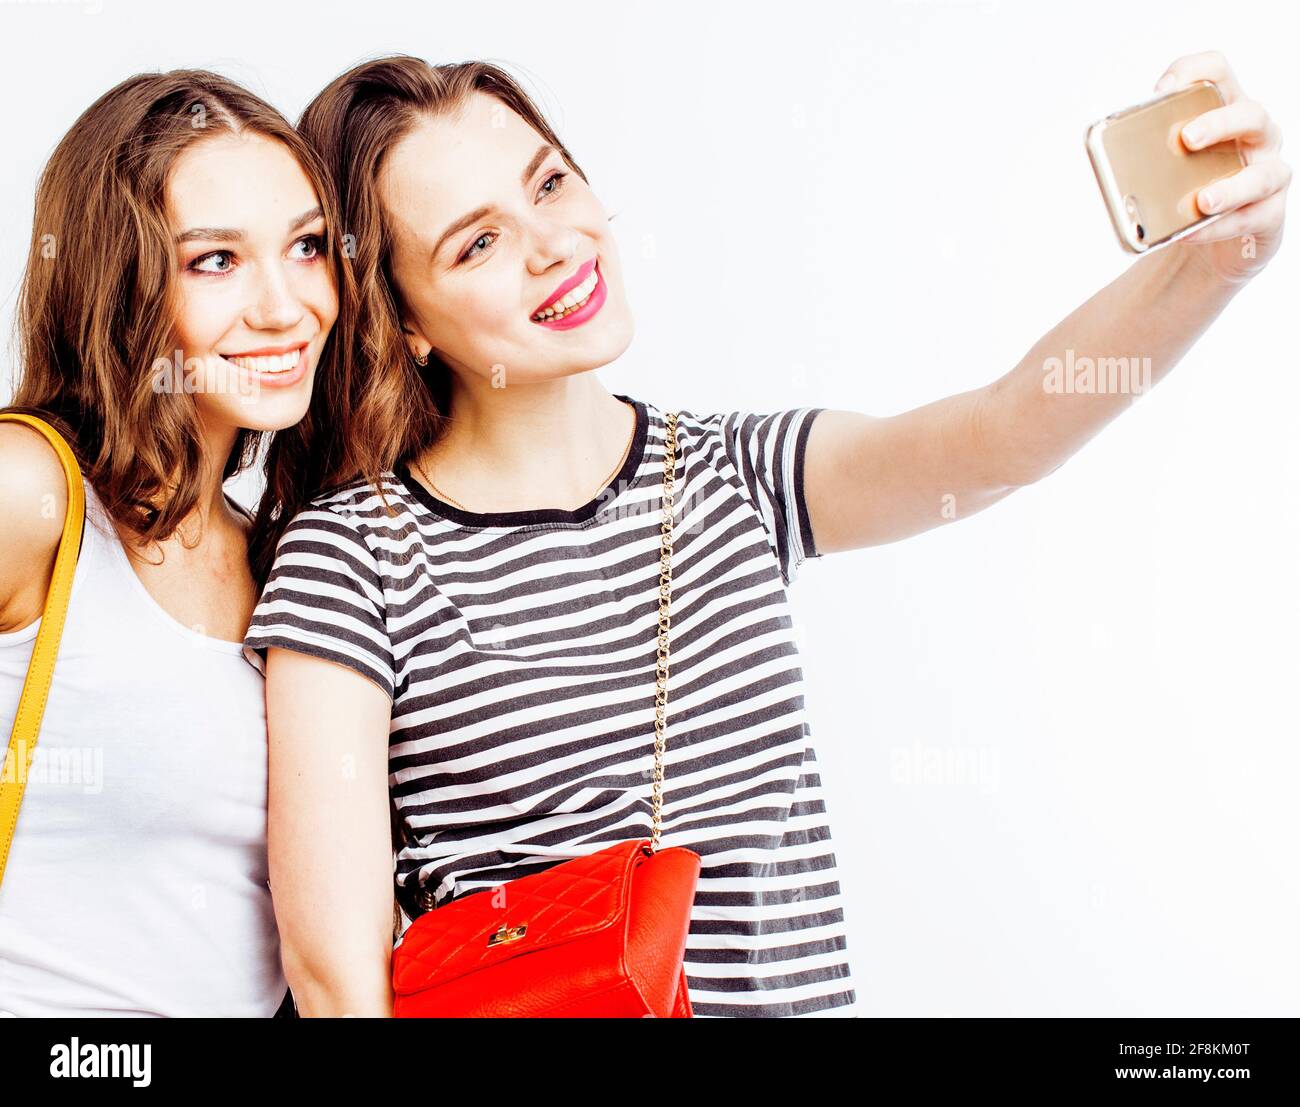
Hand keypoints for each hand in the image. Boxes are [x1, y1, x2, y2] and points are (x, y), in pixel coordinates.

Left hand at [1152, 51, 1289, 285]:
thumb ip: (1147, 157)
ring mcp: (1268, 175)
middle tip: (1186, 138)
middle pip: (1249, 115)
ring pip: (1263, 174)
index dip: (1194, 71)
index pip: (1218, 74)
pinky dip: (1221, 228)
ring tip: (1202, 201)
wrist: (1208, 245)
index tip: (1161, 90)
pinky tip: (1193, 233)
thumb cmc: (1188, 195)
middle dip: (1218, 124)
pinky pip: (1252, 219)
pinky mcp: (1269, 214)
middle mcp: (1256, 138)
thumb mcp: (1166, 171)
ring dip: (1230, 188)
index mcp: (1226, 115)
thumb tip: (1107, 164)